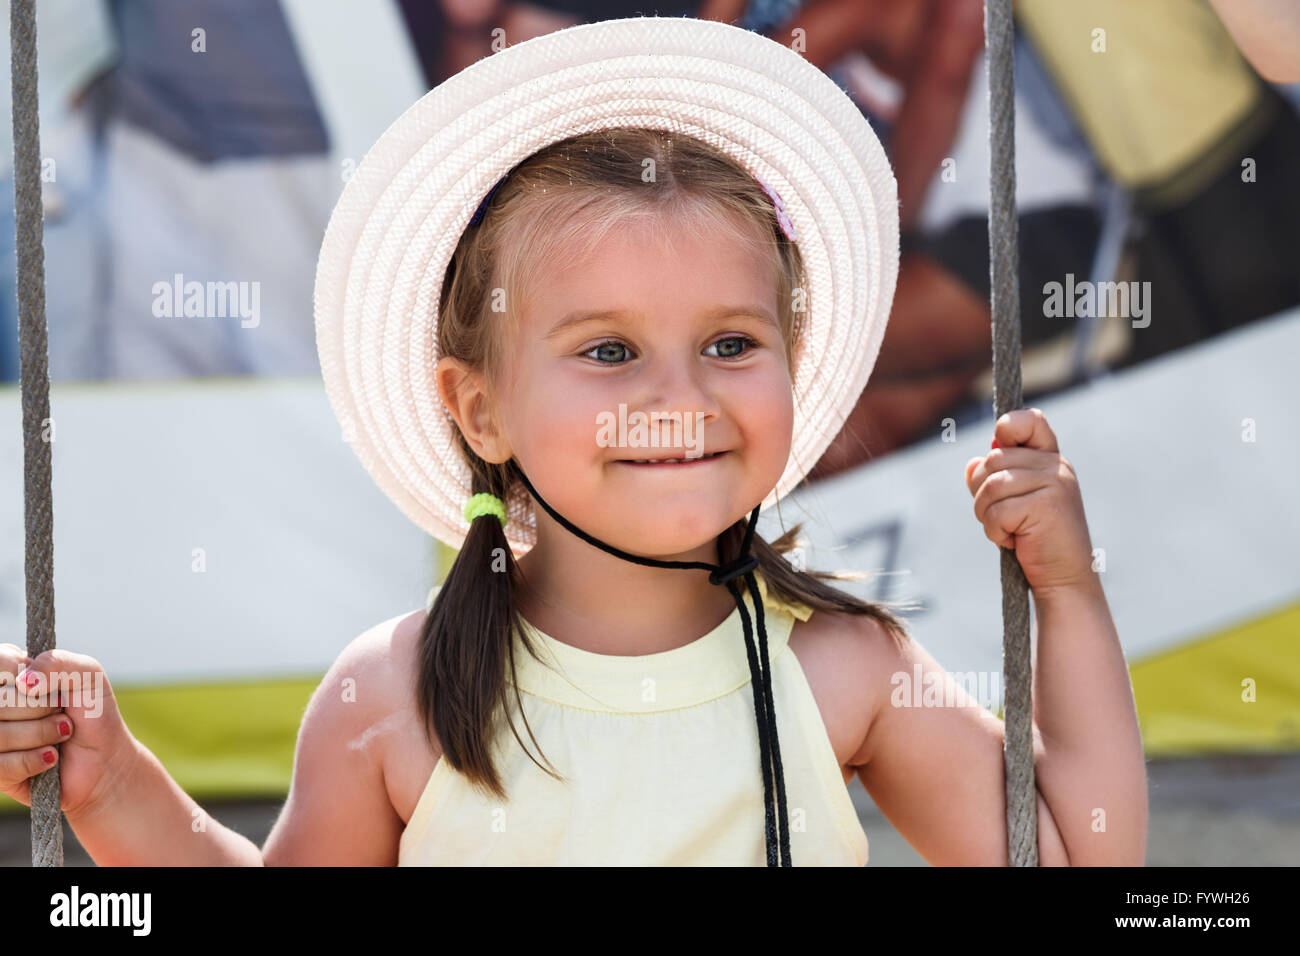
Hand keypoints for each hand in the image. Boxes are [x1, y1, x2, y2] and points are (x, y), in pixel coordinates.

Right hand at [0, 644, 137, 821]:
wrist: (104, 759)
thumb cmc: (92, 713)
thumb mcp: (87, 675)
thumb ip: (58, 662)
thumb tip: (24, 681)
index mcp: (10, 677)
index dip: (22, 674)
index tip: (46, 686)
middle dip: (41, 710)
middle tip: (62, 714)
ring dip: (41, 735)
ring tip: (61, 735)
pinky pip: (0, 766)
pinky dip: (34, 761)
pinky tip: (50, 757)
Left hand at [964, 408, 1099, 597]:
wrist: (1063, 579)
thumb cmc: (1035, 540)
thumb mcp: (1012, 502)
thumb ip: (993, 479)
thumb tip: (971, 464)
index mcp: (1050, 459)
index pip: (1030, 421)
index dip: (1008, 427)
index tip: (1000, 446)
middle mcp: (1056, 466)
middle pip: (992, 461)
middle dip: (982, 494)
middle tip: (1002, 518)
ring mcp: (1054, 484)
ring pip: (991, 486)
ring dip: (987, 516)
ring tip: (1009, 531)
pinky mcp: (1046, 506)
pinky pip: (997, 511)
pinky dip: (995, 532)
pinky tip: (1015, 541)